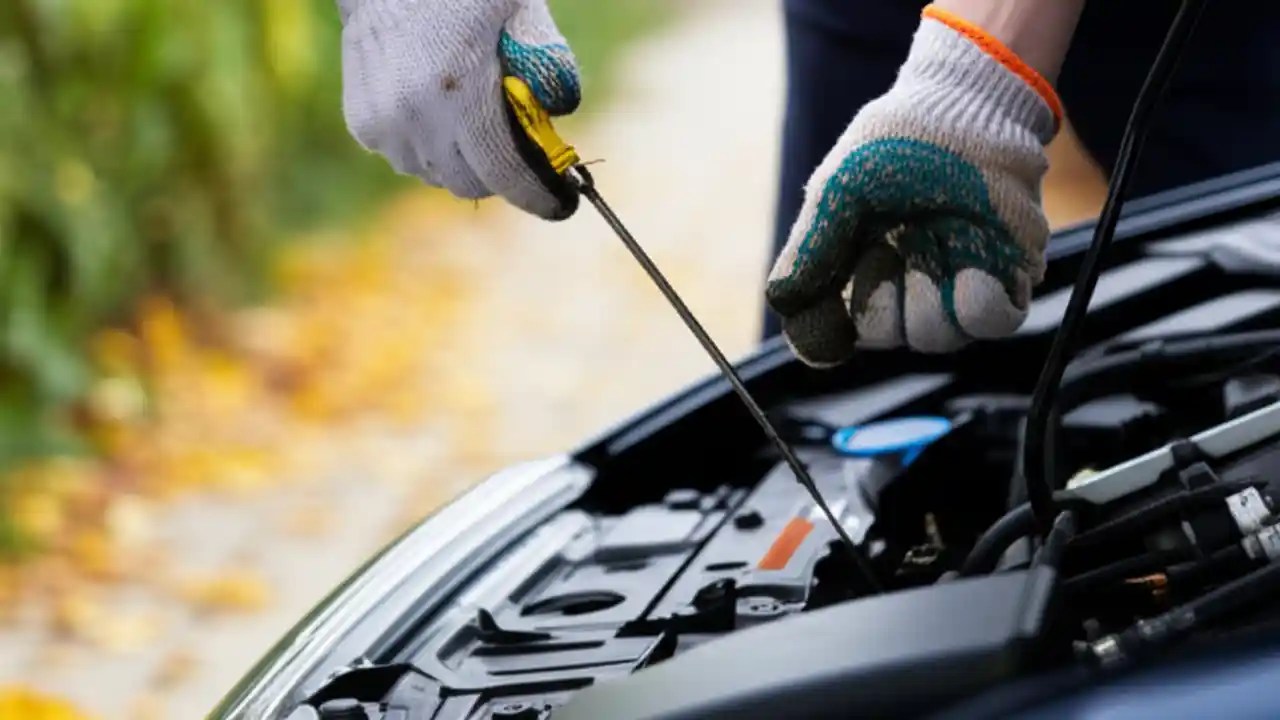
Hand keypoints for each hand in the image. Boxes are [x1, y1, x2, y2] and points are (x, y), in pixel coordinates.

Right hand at [338, 0, 580, 218]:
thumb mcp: (518, 8)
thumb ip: (546, 61)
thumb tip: (561, 111)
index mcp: (462, 89)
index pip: (506, 173)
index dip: (539, 196)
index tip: (561, 205)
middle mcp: (417, 116)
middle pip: (471, 185)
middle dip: (500, 175)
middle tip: (515, 150)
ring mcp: (385, 125)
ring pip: (436, 176)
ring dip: (460, 162)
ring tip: (470, 124)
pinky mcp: (363, 124)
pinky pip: (405, 159)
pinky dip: (427, 147)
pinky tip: (434, 111)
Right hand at [765, 5, 1061, 366]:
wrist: (967, 105)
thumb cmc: (897, 140)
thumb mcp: (840, 189)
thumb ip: (811, 246)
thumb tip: (779, 300)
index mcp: (860, 268)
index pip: (838, 330)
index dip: (829, 333)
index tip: (828, 323)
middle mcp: (907, 284)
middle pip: (889, 336)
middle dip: (884, 302)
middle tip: (888, 249)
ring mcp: (956, 282)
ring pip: (939, 336)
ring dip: (931, 302)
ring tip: (932, 245)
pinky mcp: (1007, 273)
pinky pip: (995, 320)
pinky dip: (979, 306)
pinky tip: (972, 272)